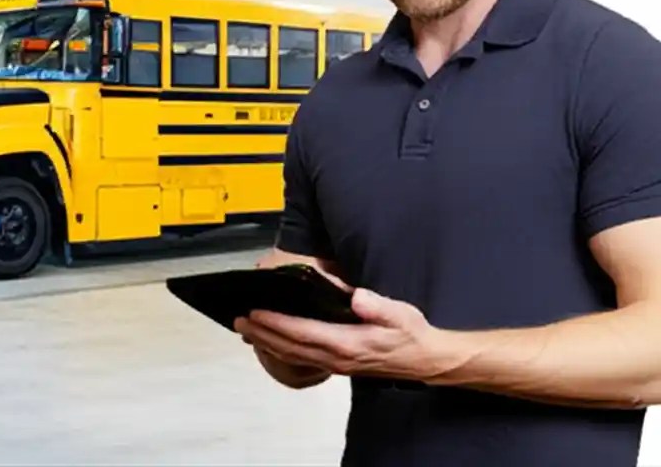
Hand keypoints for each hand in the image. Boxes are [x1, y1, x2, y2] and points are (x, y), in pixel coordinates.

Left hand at [234, 288, 457, 382]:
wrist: (425, 360)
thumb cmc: (411, 334)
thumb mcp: (400, 314)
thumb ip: (377, 305)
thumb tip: (356, 296)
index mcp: (347, 342)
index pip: (302, 332)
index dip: (276, 323)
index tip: (255, 313)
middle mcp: (336, 356)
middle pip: (289, 345)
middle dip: (261, 333)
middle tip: (237, 320)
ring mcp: (335, 363)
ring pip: (292, 355)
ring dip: (266, 342)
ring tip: (244, 330)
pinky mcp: (336, 365)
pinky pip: (301, 359)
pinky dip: (280, 350)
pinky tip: (269, 343)